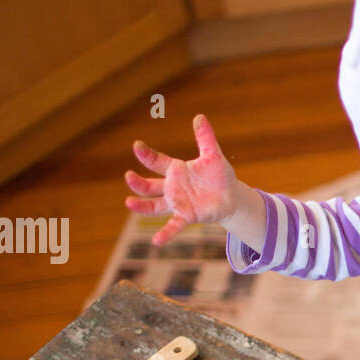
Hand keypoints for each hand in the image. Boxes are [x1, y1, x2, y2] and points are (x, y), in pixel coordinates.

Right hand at [124, 114, 242, 245]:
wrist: (231, 197)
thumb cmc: (220, 176)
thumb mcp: (214, 155)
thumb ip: (205, 138)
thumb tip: (199, 117)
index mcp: (176, 170)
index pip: (156, 161)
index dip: (146, 155)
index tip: (137, 146)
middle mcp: (172, 187)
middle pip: (149, 185)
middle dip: (138, 182)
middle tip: (128, 176)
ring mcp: (177, 203)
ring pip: (154, 206)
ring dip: (141, 206)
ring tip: (129, 202)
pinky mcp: (186, 216)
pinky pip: (173, 225)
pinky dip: (165, 233)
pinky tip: (155, 241)